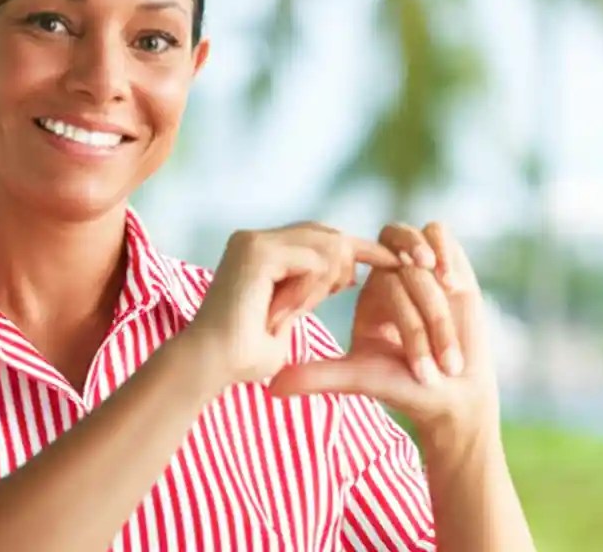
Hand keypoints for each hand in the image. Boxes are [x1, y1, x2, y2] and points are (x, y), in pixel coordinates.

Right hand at [184, 222, 400, 387]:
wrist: (211, 368)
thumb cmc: (245, 356)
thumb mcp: (289, 313)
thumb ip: (310, 289)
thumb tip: (345, 272)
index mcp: (259, 249)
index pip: (318, 236)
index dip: (355, 248)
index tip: (391, 262)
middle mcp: (255, 238)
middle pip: (327, 234)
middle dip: (345, 264)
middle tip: (338, 292)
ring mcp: (254, 241)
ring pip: (327, 245)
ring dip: (328, 282)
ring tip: (302, 308)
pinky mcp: (258, 253)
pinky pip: (315, 261)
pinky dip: (315, 287)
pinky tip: (294, 308)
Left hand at [269, 222, 498, 439]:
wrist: (457, 395)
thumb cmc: (407, 388)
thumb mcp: (360, 379)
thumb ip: (319, 376)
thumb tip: (272, 387)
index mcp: (368, 295)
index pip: (349, 262)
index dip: (361, 282)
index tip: (379, 325)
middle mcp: (394, 276)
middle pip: (390, 261)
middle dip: (416, 317)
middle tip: (426, 358)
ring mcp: (425, 268)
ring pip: (415, 244)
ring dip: (431, 279)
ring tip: (440, 309)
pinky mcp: (454, 265)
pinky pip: (440, 233)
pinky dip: (444, 250)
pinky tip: (453, 283)